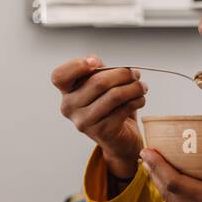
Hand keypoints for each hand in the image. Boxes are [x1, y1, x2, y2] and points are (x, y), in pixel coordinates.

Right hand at [51, 56, 147, 178]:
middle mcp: (70, 107)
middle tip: (135, 74)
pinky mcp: (102, 131)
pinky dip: (137, 100)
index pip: (59, 76)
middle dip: (123, 74)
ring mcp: (84, 121)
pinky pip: (124, 108)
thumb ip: (97, 70)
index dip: (76, 66)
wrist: (119, 139)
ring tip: (141, 86)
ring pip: (115, 95)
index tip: (95, 62)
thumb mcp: (100, 84)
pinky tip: (140, 99)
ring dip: (134, 87)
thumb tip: (95, 61)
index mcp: (66, 92)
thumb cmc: (110, 106)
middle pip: (98, 82)